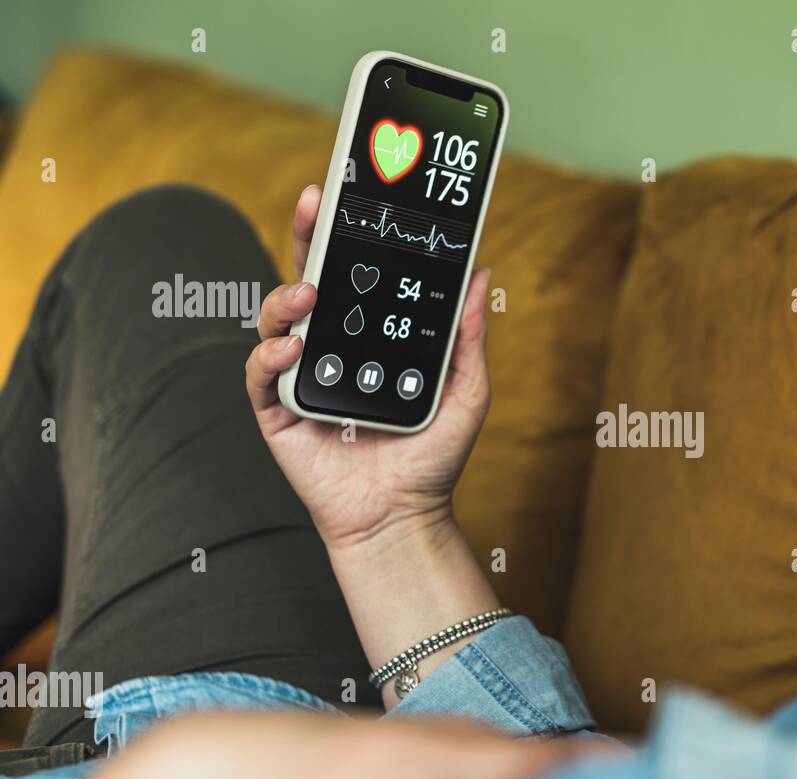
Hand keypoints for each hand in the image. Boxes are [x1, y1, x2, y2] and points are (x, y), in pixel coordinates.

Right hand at [245, 185, 491, 548]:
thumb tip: (482, 276)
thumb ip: (467, 336)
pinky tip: (291, 349)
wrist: (403, 515)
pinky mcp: (278, 412)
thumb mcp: (465, 391)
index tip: (355, 193)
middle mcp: (330, 350)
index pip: (355, 274)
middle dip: (308, 236)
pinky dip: (270, 356)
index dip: (349, 234)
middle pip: (310, 279)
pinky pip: (261, 375)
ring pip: (278, 320)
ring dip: (287, 297)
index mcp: (368, 338)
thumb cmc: (431, 457)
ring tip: (310, 294)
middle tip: (315, 202)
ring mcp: (300, 377)